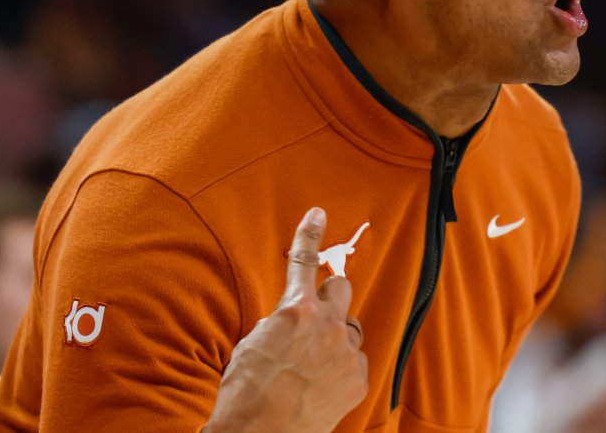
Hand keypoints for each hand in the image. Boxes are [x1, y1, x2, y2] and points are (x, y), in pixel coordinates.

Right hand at [204, 207, 367, 431]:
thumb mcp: (252, 343)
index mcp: (296, 310)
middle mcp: (327, 325)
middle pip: (343, 287)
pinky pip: (354, 361)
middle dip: (330, 295)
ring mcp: (347, 352)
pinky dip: (340, 368)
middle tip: (316, 314)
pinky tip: (320, 385)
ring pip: (348, 329)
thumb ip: (279, 321)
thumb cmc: (246, 392)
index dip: (311, 233)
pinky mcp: (359, 378)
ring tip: (311, 365)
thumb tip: (290, 317)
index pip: (305, 260)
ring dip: (334, 338)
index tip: (319, 213)